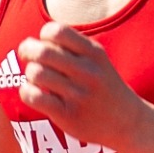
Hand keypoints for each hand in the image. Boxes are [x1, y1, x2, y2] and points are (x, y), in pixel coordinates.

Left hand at [15, 20, 149, 152]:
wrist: (127, 121)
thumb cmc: (101, 86)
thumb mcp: (95, 60)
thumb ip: (68, 48)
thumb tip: (27, 44)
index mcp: (94, 52)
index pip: (57, 31)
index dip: (43, 35)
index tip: (45, 44)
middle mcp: (87, 71)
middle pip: (42, 52)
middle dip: (27, 51)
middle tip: (28, 58)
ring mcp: (78, 94)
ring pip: (36, 73)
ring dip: (30, 74)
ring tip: (38, 80)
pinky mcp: (68, 115)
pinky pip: (34, 97)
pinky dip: (26, 92)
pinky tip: (35, 94)